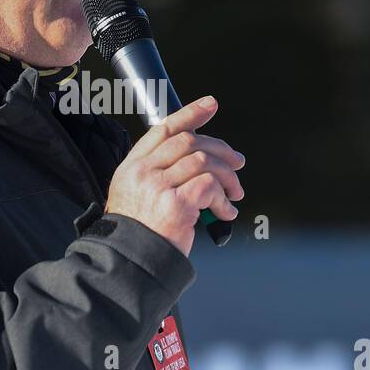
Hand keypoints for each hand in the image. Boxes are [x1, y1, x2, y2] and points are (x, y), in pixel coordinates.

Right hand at [104, 96, 244, 257]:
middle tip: (238, 163)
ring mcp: (157, 186)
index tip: (211, 105)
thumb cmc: (139, 236)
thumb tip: (200, 161)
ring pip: (205, 162)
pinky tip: (225, 213)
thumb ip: (160, 176)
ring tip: (234, 194)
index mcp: (131, 167)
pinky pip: (210, 187)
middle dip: (221, 149)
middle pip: (189, 142)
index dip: (190, 113)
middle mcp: (142, 172)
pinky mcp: (175, 204)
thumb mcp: (137, 199)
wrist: (132, 264)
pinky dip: (223, 199)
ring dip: (227, 177)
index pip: (164, 129)